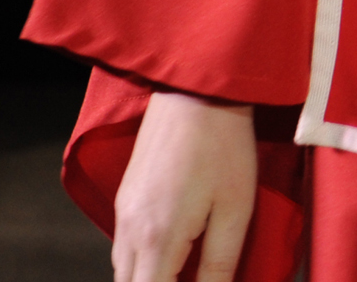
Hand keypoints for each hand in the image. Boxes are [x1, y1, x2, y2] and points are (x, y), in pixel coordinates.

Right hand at [111, 91, 257, 281]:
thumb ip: (219, 264)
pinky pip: (123, 249)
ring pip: (123, 272)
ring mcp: (121, 213)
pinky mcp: (124, 198)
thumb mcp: (235, 210)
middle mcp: (129, 232)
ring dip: (148, 280)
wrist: (196, 92)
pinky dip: (141, 263)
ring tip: (183, 272)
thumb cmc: (223, 148)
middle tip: (191, 278)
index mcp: (157, 240)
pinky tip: (170, 257)